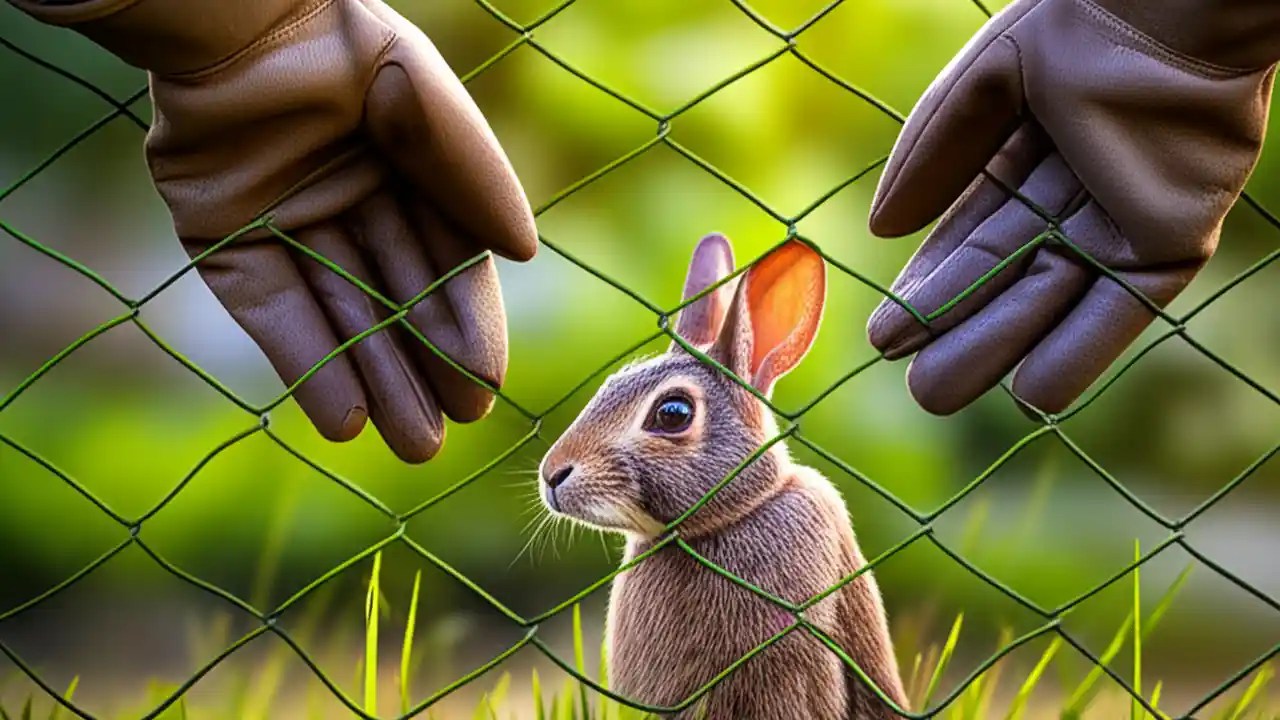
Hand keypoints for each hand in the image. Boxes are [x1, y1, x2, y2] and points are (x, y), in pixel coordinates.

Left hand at [13, 0, 538, 460]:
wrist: (237, 20)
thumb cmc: (345, 48)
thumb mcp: (428, 108)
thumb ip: (476, 180)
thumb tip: (522, 254)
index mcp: (408, 174)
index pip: (446, 265)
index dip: (466, 327)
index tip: (486, 384)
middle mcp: (352, 204)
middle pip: (393, 303)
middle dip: (420, 371)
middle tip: (446, 437)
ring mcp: (288, 223)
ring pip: (338, 317)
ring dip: (371, 382)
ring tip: (408, 447)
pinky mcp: (226, 239)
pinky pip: (273, 311)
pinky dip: (305, 365)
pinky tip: (342, 420)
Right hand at [865, 0, 1275, 414]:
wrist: (1170, 10)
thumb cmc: (1078, 26)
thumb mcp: (985, 84)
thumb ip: (935, 153)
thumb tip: (881, 230)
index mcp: (1021, 157)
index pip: (967, 238)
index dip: (927, 287)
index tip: (886, 335)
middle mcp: (1069, 200)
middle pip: (1004, 280)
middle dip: (957, 331)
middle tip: (914, 384)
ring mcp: (1121, 224)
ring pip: (1051, 301)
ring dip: (1000, 349)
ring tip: (939, 393)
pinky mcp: (1171, 242)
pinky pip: (1121, 309)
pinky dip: (1082, 352)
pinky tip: (1032, 394)